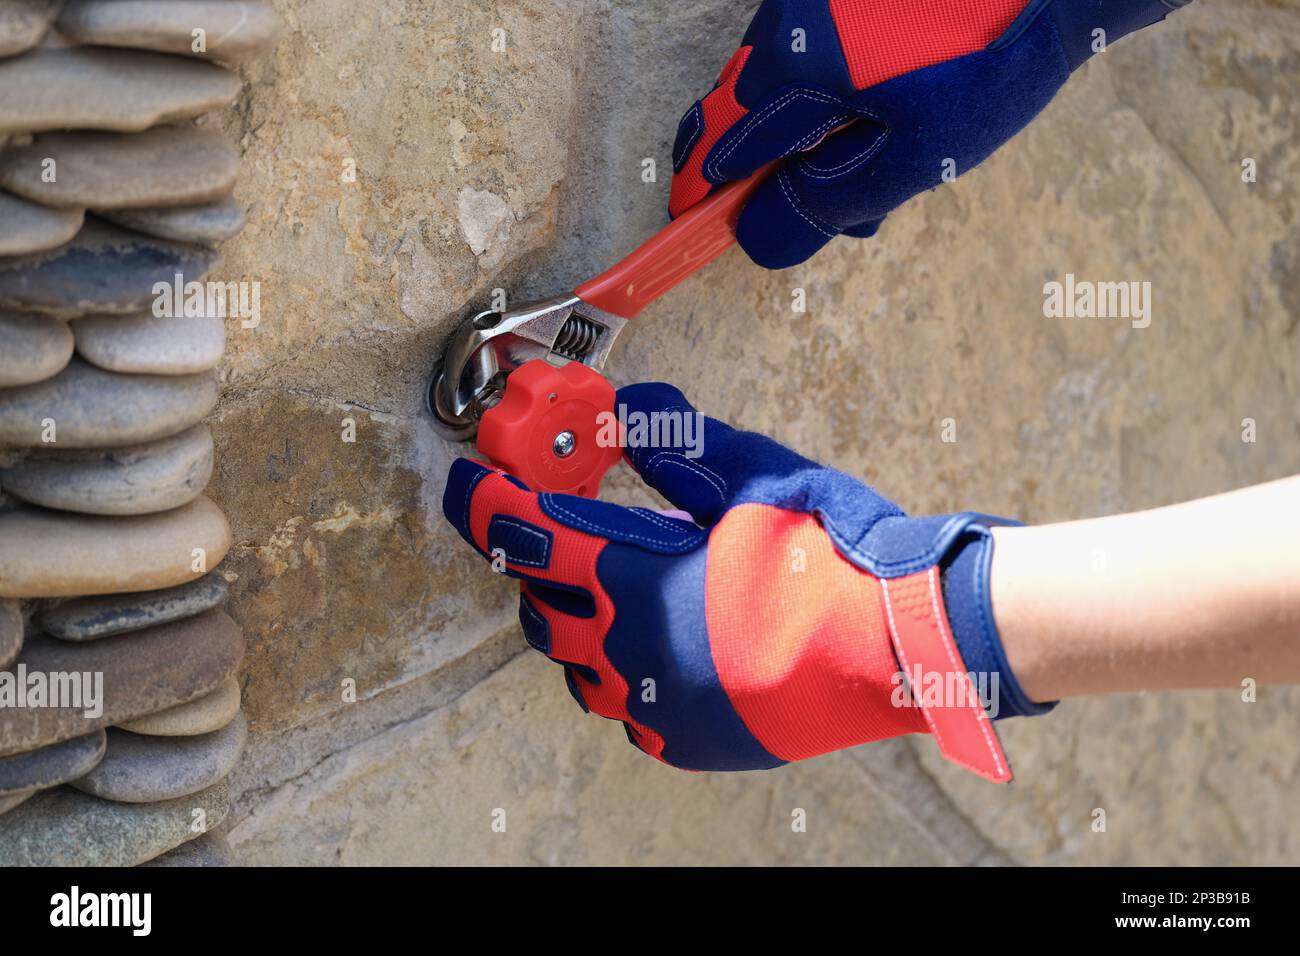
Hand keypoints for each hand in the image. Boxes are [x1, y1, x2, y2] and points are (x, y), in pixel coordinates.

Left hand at [443, 383, 1041, 779]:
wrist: (899, 644)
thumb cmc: (829, 556)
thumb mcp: (753, 478)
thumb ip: (680, 442)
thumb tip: (633, 405)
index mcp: (633, 578)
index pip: (526, 535)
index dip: (486, 503)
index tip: (468, 484)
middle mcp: (628, 649)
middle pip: (540, 608)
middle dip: (537, 568)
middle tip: (561, 536)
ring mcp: (655, 705)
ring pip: (576, 669)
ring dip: (577, 626)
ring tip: (614, 594)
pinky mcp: (686, 741)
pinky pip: (626, 712)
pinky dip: (626, 674)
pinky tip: (659, 649)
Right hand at [670, 0, 1189, 267]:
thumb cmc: (987, 64)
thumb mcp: (913, 156)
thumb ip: (826, 201)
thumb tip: (756, 238)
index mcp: (794, 69)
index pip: (718, 150)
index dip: (701, 197)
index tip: (691, 229)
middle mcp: (786, 23)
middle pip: (733, 113)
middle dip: (753, 168)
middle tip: (798, 205)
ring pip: (769, 83)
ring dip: (792, 134)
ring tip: (860, 161)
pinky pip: (802, 50)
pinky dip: (818, 95)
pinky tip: (870, 113)